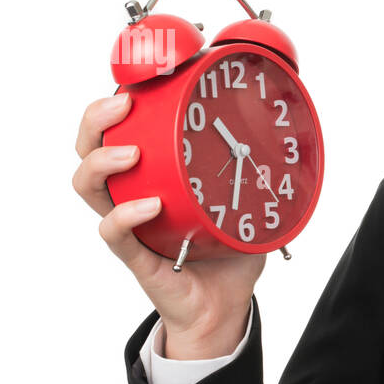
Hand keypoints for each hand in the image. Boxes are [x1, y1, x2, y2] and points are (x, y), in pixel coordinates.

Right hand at [73, 93, 265, 357]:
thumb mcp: (250, 198)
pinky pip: (115, 232)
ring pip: (88, 185)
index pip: (120, 126)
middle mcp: (132, 191)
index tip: (137, 78)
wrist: (225, 305)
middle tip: (123, 104)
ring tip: (131, 155)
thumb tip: (295, 133)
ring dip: (102, 162)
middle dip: (97, 118)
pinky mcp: (135, 255)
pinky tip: (150, 206)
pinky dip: (127, 216)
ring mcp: (129, 222)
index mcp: (153, 171)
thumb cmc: (230, 247)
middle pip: (89, 146)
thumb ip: (264, 168)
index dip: (117, 99)